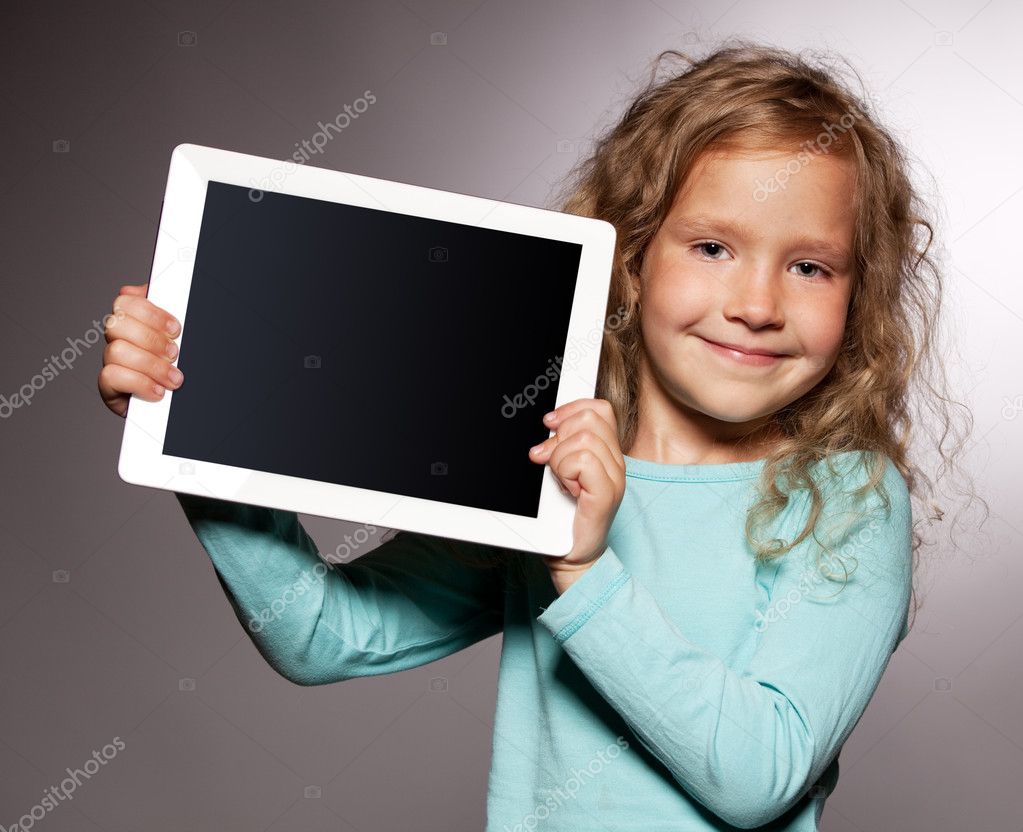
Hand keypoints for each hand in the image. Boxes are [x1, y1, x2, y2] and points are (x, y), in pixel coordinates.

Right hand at [98, 282, 183, 417]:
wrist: (188, 405)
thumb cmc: (184, 366)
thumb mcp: (186, 336)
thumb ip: (171, 309)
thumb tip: (146, 288)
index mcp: (135, 322)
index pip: (125, 302)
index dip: (149, 313)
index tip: (176, 329)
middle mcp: (120, 340)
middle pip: (116, 324)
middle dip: (150, 339)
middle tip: (175, 354)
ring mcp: (112, 363)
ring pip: (116, 351)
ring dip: (150, 365)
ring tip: (173, 378)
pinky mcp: (109, 388)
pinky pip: (110, 377)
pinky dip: (139, 383)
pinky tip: (158, 391)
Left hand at [528, 398, 625, 592]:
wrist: (570, 555)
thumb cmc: (562, 517)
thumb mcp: (559, 471)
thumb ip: (560, 447)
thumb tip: (548, 424)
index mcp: (607, 454)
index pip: (599, 409)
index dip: (571, 410)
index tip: (549, 423)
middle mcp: (616, 463)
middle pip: (590, 419)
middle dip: (561, 435)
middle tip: (548, 459)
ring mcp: (615, 478)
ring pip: (584, 439)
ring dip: (560, 458)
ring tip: (560, 480)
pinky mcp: (606, 494)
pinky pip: (584, 461)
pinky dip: (566, 471)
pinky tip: (566, 488)